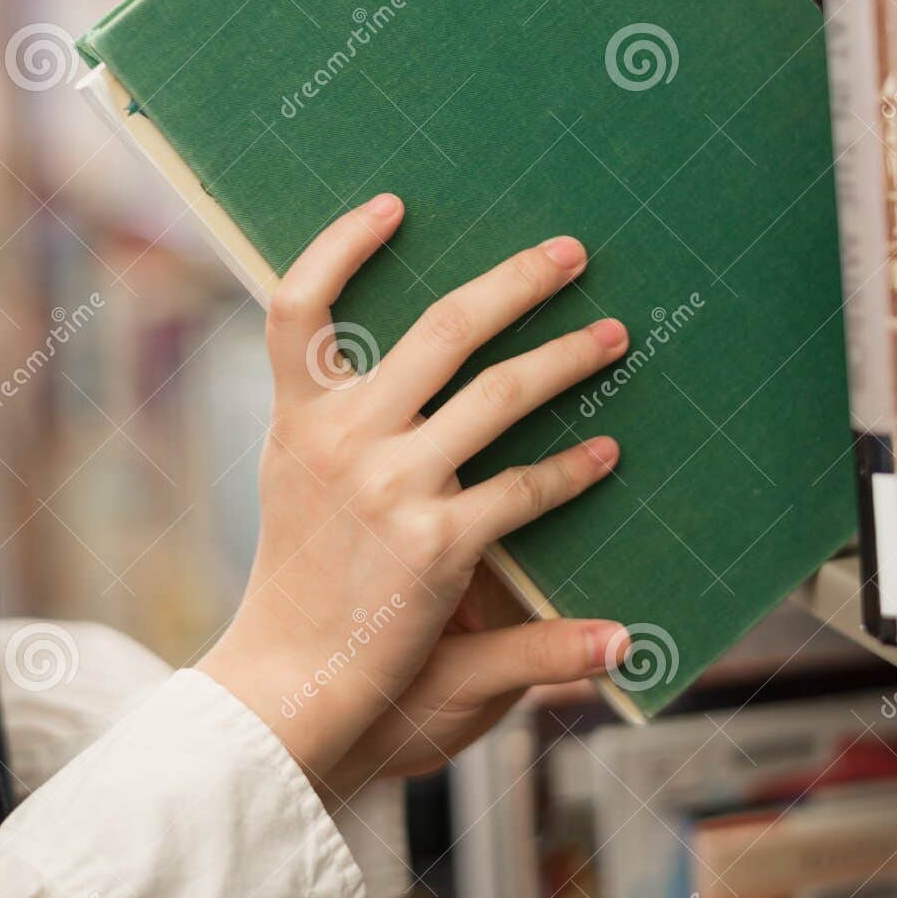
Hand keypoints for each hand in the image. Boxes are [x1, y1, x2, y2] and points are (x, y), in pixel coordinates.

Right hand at [199, 194, 629, 787]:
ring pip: (499, 391)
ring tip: (612, 337)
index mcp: (301, 421)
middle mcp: (342, 438)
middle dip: (514, 281)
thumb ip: (340, 424)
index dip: (340, 245)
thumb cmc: (300, 591)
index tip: (392, 205)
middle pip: (439, 327)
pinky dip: (574, 469)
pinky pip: (526, 487)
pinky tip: (608, 453)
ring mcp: (390, 484)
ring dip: (567, 357)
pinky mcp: (437, 541)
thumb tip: (380, 359)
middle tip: (569, 253)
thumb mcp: (304, 491)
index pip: (297, 308)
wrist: (283, 692)